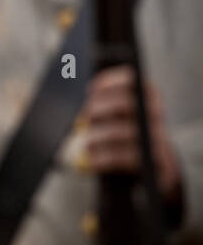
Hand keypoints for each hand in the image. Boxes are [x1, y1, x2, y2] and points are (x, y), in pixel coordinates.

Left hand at [80, 66, 182, 210]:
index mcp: (148, 96)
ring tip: (87, 143)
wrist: (158, 164)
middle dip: (102, 106)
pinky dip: (105, 158)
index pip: (132, 81)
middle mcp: (156, 114)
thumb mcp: (121, 115)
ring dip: (100, 136)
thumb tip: (86, 96)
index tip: (90, 90)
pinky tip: (92, 161)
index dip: (109, 82)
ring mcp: (158, 137)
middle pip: (128, 103)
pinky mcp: (155, 160)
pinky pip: (126, 157)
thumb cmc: (129, 132)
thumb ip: (107, 103)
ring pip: (125, 132)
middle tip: (86, 113)